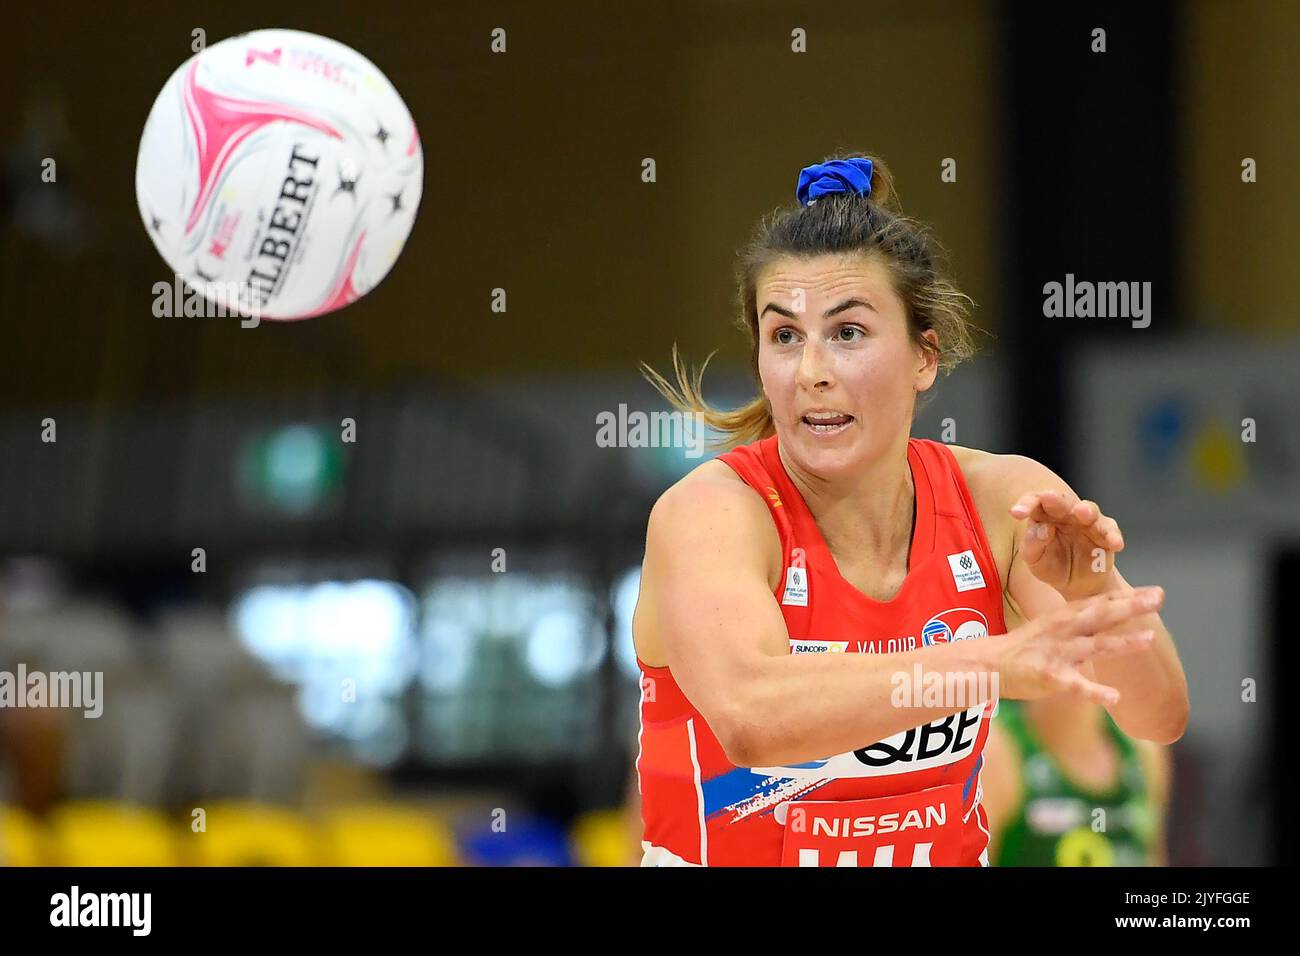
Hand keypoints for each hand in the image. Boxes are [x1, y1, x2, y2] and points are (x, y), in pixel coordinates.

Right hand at [996, 586, 1163, 705]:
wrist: (990, 664)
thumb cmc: (1026, 646)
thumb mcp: (1053, 625)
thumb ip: (1081, 620)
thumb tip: (1110, 612)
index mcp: (1065, 616)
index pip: (1100, 602)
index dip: (1128, 595)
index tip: (1155, 591)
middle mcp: (1064, 629)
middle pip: (1102, 615)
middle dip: (1130, 606)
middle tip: (1158, 598)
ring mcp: (1058, 653)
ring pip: (1096, 646)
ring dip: (1123, 642)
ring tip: (1149, 639)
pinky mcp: (1052, 677)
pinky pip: (1077, 686)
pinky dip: (1096, 692)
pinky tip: (1115, 697)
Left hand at [1010, 489, 1124, 599]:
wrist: (1077, 585)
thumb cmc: (1052, 566)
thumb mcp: (1035, 561)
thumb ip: (1033, 545)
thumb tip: (1042, 529)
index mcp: (1044, 516)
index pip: (1034, 502)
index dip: (1026, 503)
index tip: (1016, 513)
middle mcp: (1066, 514)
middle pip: (1061, 500)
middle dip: (1055, 498)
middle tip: (1050, 498)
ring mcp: (1087, 522)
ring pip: (1089, 509)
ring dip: (1086, 510)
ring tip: (1082, 513)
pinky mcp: (1105, 534)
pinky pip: (1110, 531)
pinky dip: (1113, 535)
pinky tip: (1115, 543)